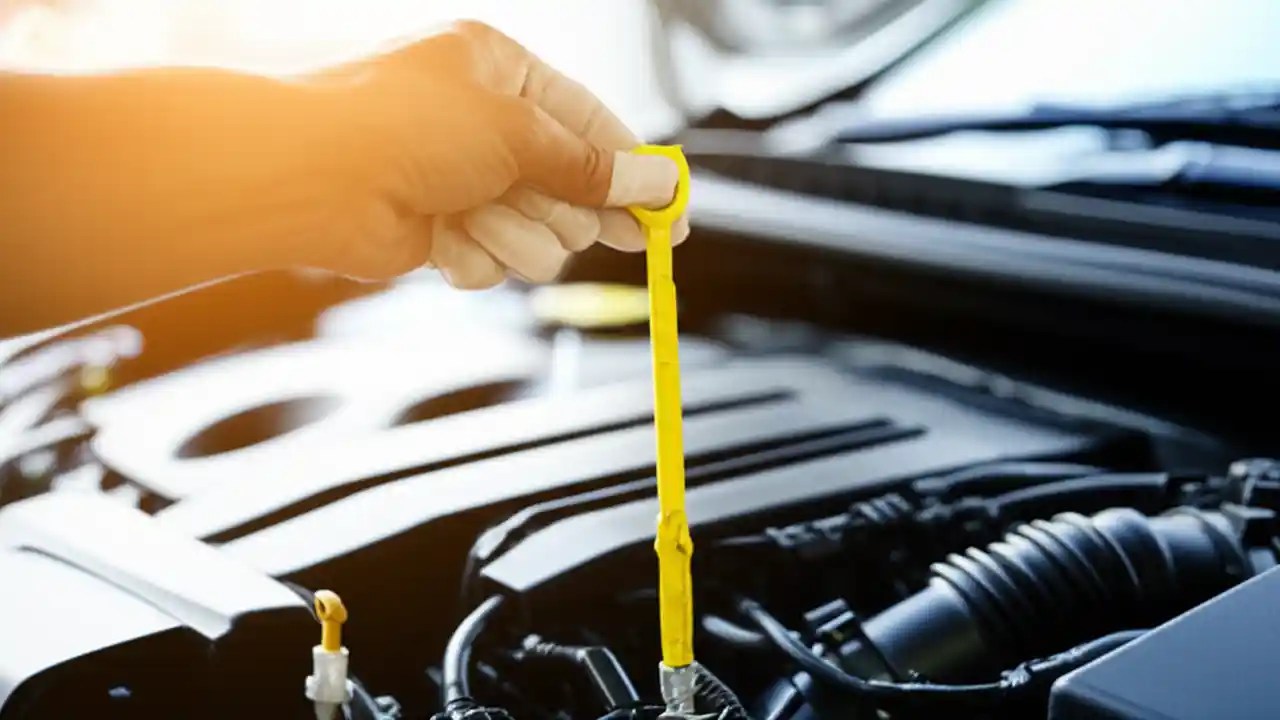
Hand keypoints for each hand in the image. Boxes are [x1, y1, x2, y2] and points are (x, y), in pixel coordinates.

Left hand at [308, 21, 688, 288]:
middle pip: (570, 186)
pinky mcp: (441, 230)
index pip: (591, 122)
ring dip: (516, 236)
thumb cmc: (400, 127)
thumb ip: (591, 167)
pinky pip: (494, 261)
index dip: (636, 171)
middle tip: (619, 239)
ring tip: (477, 219)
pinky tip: (441, 240)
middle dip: (572, 211)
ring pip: (537, 234)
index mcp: (501, 71)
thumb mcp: (516, 134)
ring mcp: (461, 179)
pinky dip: (474, 257)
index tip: (674, 216)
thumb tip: (657, 180)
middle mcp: (482, 122)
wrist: (305, 181)